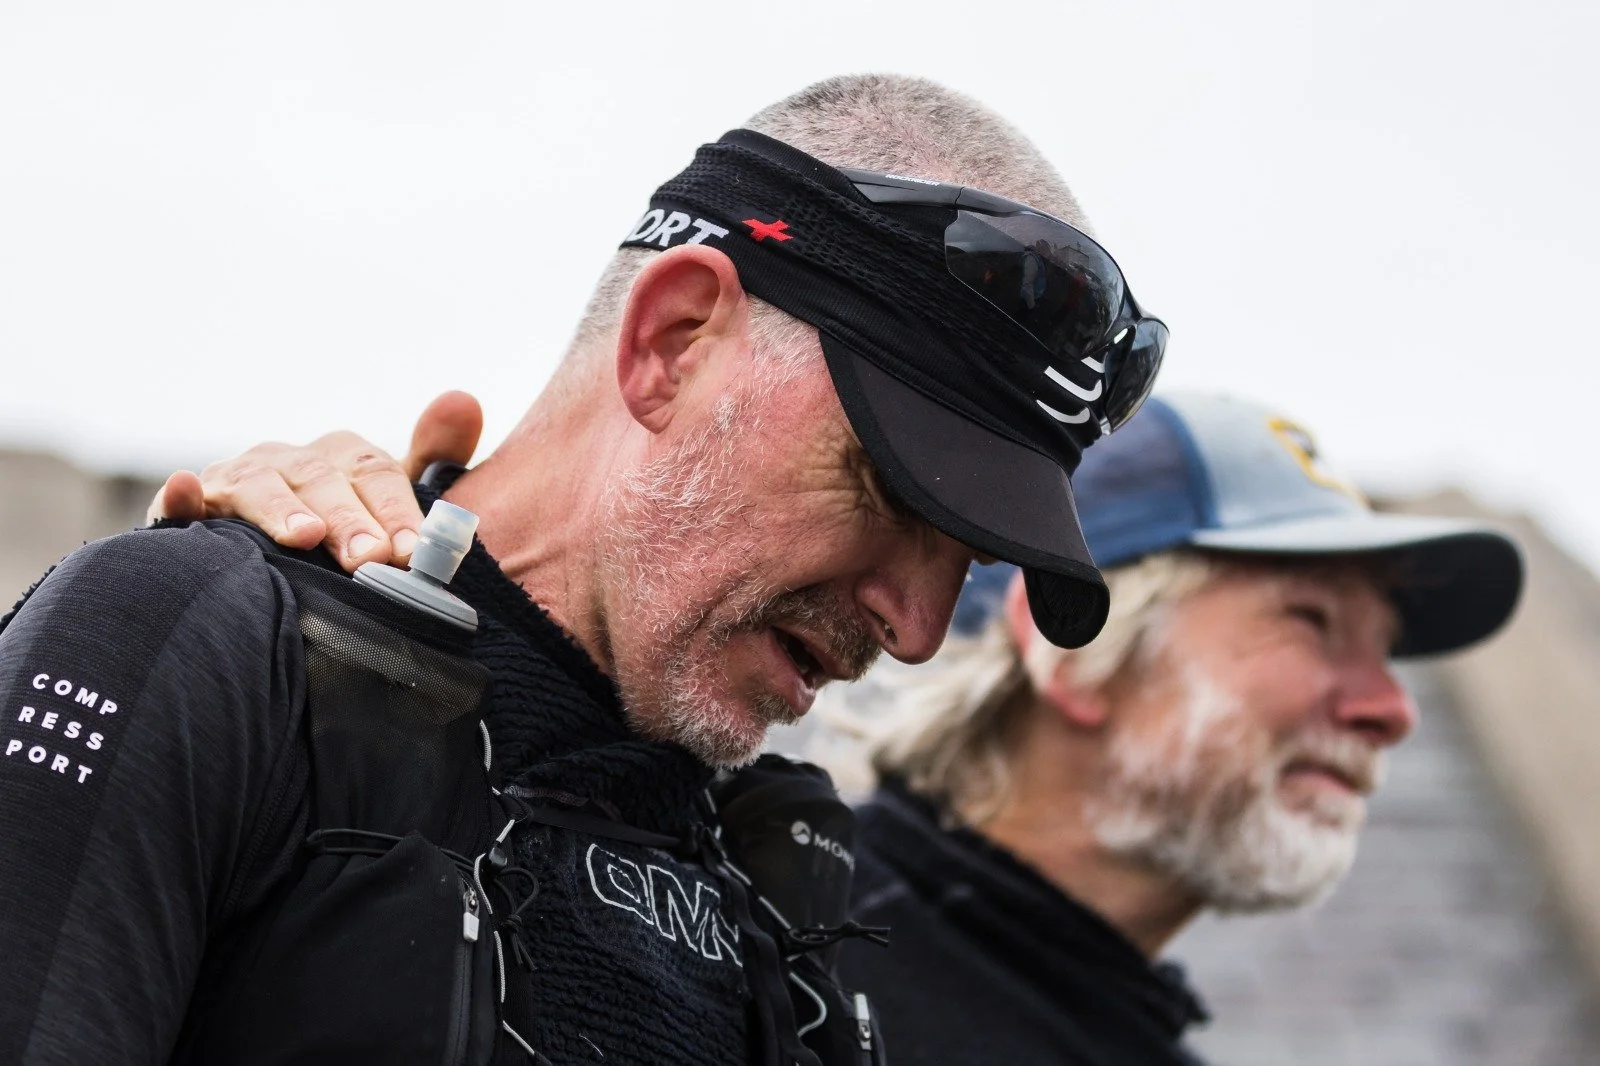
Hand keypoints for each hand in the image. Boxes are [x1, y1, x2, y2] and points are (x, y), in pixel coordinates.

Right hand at [147, 391, 483, 569]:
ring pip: (261, 487)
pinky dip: (181, 497)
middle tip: (370, 557)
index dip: (396, 508)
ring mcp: (239, 482)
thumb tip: (465, 399)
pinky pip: (181, 504)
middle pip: (323, 481)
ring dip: (282, 509)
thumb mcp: (389, 501)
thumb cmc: (341, 531)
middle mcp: (291, 462)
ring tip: (303, 535)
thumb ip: (434, 460)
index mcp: (341, 459)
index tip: (414, 549)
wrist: (268, 562)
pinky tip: (184, 492)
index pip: (375, 473)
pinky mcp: (192, 511)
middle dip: (348, 519)